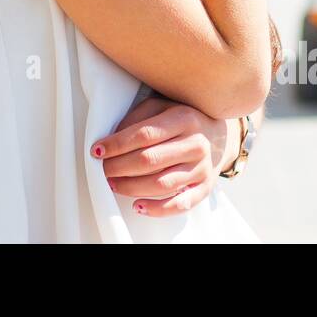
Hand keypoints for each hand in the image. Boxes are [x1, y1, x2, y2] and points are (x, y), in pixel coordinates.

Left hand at [92, 94, 234, 217]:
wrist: (218, 136)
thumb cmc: (182, 119)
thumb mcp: (161, 107)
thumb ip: (138, 118)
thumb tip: (111, 139)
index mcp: (183, 118)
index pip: (144, 134)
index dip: (117, 144)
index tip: (97, 150)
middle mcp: (195, 144)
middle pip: (150, 160)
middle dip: (119, 167)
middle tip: (103, 170)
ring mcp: (202, 168)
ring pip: (162, 184)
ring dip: (132, 187)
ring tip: (114, 184)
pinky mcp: (205, 188)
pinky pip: (181, 204)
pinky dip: (157, 209)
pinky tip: (138, 206)